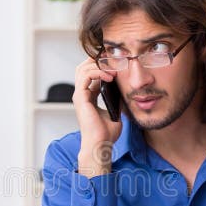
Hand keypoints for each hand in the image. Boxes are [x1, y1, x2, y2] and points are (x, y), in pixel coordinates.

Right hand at [73, 58, 122, 176]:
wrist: (101, 144)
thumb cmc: (107, 134)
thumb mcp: (115, 112)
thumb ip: (117, 101)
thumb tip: (126, 92)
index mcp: (88, 97)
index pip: (90, 74)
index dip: (102, 66)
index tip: (116, 65)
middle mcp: (82, 95)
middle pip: (83, 67)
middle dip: (97, 61)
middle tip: (113, 61)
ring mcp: (79, 95)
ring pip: (82, 68)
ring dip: (98, 65)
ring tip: (113, 69)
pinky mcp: (80, 97)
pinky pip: (85, 76)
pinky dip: (97, 72)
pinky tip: (109, 76)